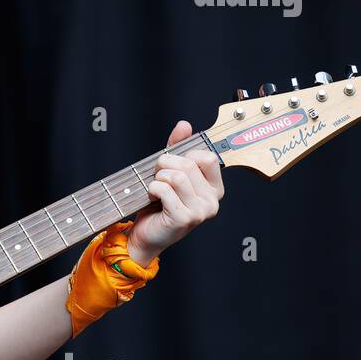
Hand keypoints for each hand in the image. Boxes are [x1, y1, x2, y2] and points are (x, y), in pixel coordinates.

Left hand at [126, 120, 223, 263]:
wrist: (145, 235)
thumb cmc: (158, 204)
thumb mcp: (170, 172)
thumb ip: (178, 148)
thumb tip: (184, 125)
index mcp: (214, 188)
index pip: (207, 157)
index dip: (184, 155)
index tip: (172, 165)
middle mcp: (212, 201)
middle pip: (188, 164)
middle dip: (165, 164)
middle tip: (156, 176)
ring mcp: (201, 211)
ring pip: (176, 176)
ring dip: (158, 178)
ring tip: (154, 187)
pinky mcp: (184, 218)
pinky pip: (165, 189)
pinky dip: (152, 189)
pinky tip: (151, 197)